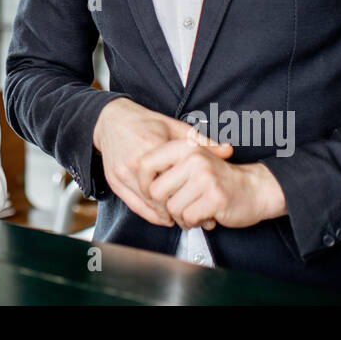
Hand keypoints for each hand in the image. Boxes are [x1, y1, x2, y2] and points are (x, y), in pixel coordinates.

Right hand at [92, 97, 232, 226]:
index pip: (176, 181)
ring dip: (166, 215)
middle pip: (162, 197)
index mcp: (152, 147)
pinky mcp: (114, 181)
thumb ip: (202, 142)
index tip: (205, 205)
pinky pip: (134, 206)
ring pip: (148, 204)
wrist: (112, 120)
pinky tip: (164, 217)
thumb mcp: (176, 127)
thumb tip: (228, 151)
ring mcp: (122, 174)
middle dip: (180, 211)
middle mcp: (135, 163)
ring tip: (182, 219)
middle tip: (196, 220)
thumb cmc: (146, 122)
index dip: (192, 197)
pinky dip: (150, 215)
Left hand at [146, 146, 285, 229]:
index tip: (153, 195)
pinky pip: (188, 217)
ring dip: (180, 217)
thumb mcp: (193, 160)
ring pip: (172, 208)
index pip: (145, 165)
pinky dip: (192, 223)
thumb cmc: (219, 178)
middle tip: (176, 208)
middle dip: (163, 207)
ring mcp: (205, 177)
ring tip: (192, 211)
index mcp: (184, 147)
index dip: (144, 185)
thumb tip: (137, 175)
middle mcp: (193, 158)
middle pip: (156, 191)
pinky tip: (202, 216)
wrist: (255, 188)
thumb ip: (167, 164)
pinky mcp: (215, 197)